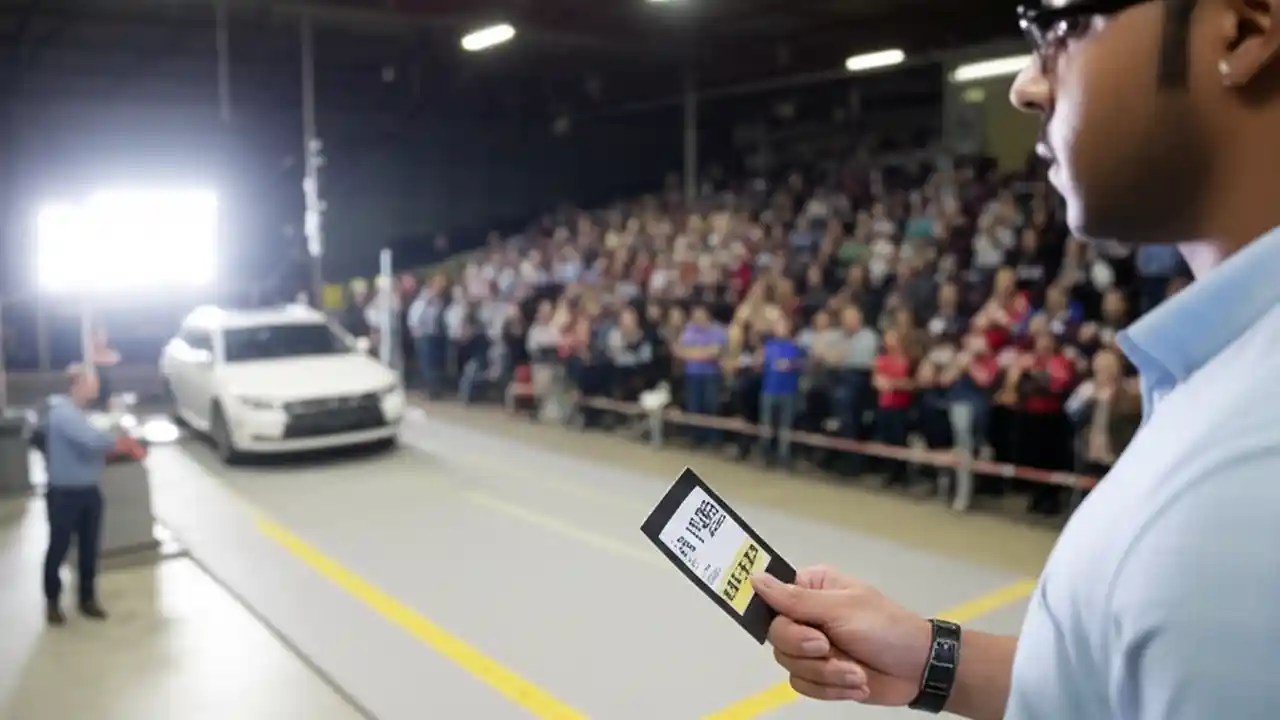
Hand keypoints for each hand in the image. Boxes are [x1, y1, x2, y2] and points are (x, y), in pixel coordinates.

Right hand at [752, 567, 930, 705]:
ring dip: (827, 673)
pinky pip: (803, 685)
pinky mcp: (820, 675)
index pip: (771, 597)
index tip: (797, 626)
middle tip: (827, 647)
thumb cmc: (885, 628)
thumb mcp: (842, 609)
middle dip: (805, 650)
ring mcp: (813, 648)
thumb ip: (796, 599)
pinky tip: (856, 683)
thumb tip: (754, 578)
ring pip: (790, 664)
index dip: (775, 614)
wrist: (919, 669)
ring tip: (856, 672)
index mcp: (811, 589)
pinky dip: (831, 689)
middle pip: (777, 636)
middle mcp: (806, 616)